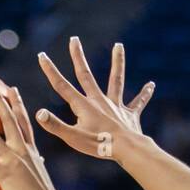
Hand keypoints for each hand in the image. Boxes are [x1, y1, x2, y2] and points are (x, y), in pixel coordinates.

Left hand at [0, 80, 62, 189]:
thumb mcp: (40, 174)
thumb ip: (36, 163)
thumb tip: (38, 159)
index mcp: (31, 149)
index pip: (24, 121)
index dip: (18, 104)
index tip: (12, 89)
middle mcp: (22, 149)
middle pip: (9, 118)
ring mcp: (13, 159)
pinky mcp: (4, 172)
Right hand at [35, 37, 154, 162]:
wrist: (127, 149)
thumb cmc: (99, 145)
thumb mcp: (72, 137)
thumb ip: (55, 125)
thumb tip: (38, 113)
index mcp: (83, 106)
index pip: (62, 86)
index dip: (50, 71)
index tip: (42, 55)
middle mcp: (99, 101)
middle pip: (86, 75)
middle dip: (78, 57)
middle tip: (74, 39)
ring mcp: (116, 106)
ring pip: (116, 80)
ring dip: (117, 62)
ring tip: (119, 45)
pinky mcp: (130, 115)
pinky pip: (138, 102)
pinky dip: (144, 94)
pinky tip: (151, 85)